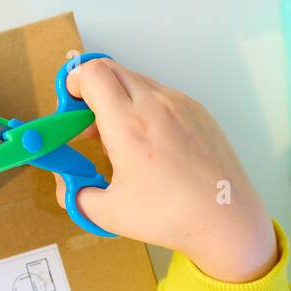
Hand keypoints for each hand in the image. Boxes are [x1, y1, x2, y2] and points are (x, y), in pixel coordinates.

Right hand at [55, 59, 277, 283]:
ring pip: (135, 80)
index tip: (69, 110)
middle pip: (110, 69)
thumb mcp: (107, 212)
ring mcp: (181, 104)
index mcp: (129, 126)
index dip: (72, 85)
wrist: (228, 221)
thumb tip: (62, 177)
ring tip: (119, 139)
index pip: (91, 73)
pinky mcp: (198, 110)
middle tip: (87, 124)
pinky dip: (143, 107)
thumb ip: (71, 192)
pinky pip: (159, 94)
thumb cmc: (171, 217)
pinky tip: (149, 143)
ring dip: (117, 99)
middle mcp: (156, 105)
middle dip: (90, 90)